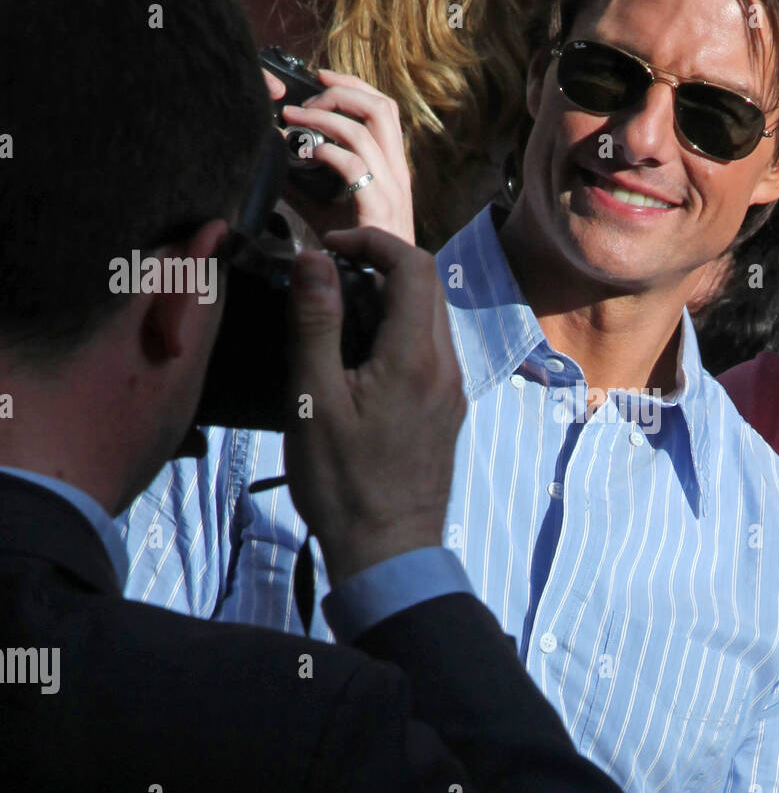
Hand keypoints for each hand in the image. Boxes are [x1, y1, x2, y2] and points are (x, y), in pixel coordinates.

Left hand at [266, 67, 414, 245]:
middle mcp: (396, 171)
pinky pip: (354, 164)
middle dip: (342, 91)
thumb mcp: (325, 208)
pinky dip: (327, 151)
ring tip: (293, 119)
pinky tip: (306, 153)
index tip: (321, 75)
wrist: (378, 284)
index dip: (353, 84)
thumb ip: (301, 184)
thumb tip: (270, 158)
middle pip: (382, 107)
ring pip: (367, 129)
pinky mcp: (379, 205)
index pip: (383, 108)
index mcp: (391, 165)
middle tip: (305, 98)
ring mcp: (391, 187)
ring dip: (325, 116)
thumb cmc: (356, 250)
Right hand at [283, 228, 464, 583]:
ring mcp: (451, 390)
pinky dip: (396, 334)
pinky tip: (357, 363)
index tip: (327, 249)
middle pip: (426, 287)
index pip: (413, 265)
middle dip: (378, 267)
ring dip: (387, 302)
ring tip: (334, 322)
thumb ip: (316, 324)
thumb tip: (315, 260)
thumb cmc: (344, 482)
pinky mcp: (446, 411)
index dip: (372, 241)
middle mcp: (446, 366)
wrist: (389, 551)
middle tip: (326, 282)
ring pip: (429, 320)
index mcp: (416, 356)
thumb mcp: (314, 399)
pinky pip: (429, 352)